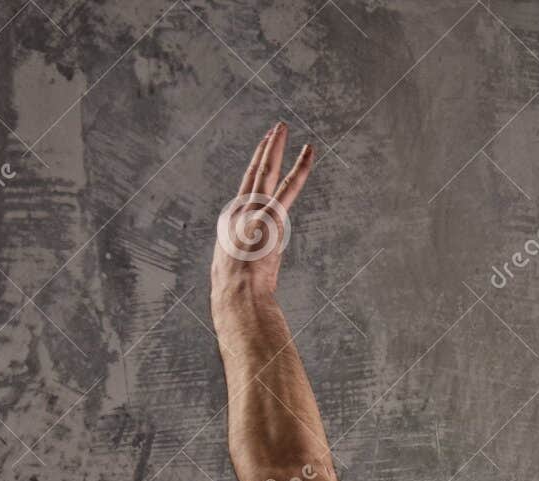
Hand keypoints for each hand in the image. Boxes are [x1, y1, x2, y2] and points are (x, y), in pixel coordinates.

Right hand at [210, 121, 313, 307]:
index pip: (244, 191)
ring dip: (277, 147)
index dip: (253, 170)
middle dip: (264, 150)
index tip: (262, 156)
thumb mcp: (233, 274)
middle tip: (274, 130)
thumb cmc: (235, 293)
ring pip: (267, 171)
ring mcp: (254, 211)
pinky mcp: (271, 216)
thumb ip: (243, 264)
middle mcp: (239, 211)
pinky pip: (290, 185)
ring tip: (283, 127)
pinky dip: (301, 167)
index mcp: (230, 225)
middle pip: (253, 173)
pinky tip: (308, 150)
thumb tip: (249, 274)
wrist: (236, 294)